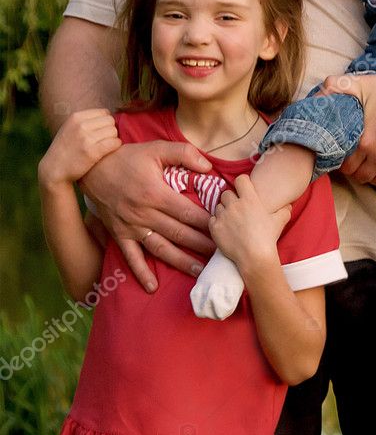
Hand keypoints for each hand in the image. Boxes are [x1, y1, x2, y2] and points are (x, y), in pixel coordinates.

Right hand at [38, 109, 120, 186]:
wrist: (53, 170)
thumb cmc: (65, 149)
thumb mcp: (70, 128)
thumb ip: (86, 120)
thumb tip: (111, 115)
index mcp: (76, 117)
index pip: (104, 112)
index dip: (105, 122)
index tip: (99, 131)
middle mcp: (80, 126)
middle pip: (110, 121)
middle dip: (109, 130)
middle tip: (102, 140)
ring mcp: (86, 138)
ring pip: (114, 131)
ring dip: (112, 139)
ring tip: (103, 146)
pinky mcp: (92, 152)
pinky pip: (115, 143)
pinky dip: (115, 146)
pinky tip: (108, 151)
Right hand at [80, 140, 215, 290]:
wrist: (92, 168)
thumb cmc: (128, 157)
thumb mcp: (157, 148)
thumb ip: (184, 154)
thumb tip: (208, 167)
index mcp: (156, 193)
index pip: (188, 212)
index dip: (207, 222)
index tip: (224, 229)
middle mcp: (144, 214)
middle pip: (178, 233)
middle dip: (201, 245)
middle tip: (220, 255)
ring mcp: (131, 227)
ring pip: (160, 248)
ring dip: (180, 261)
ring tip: (199, 272)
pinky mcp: (119, 234)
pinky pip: (130, 257)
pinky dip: (141, 272)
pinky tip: (152, 286)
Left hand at [208, 174, 291, 273]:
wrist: (254, 256)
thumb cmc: (268, 237)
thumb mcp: (280, 221)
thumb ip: (284, 210)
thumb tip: (288, 205)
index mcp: (250, 199)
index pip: (240, 179)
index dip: (242, 183)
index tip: (244, 189)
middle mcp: (234, 205)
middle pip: (226, 193)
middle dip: (231, 198)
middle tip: (236, 207)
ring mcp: (223, 216)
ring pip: (218, 206)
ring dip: (223, 210)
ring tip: (231, 219)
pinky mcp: (215, 228)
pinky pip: (212, 219)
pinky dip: (217, 222)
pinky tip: (224, 228)